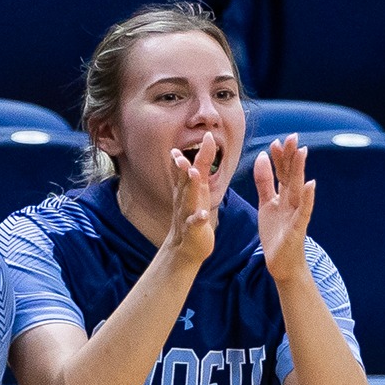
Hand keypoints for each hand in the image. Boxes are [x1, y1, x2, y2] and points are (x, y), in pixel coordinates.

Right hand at [163, 137, 219, 264]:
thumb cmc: (192, 216)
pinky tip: (201, 216)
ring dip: (190, 186)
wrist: (185, 248)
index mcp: (188, 190)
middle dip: (182, 167)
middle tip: (180, 153)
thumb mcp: (195, 191)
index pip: (187, 169)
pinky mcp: (193, 231)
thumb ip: (196, 170)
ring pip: (187, 199)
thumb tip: (195, 146)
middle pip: (183, 181)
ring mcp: (187, 214)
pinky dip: (197, 219)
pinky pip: (194, 224)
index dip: (193, 154)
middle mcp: (185, 199)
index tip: (204, 136)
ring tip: (192, 173)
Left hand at [255, 135, 316, 283]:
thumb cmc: (276, 235)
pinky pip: (304, 211)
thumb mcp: (266, 204)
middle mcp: (292, 202)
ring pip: (297, 189)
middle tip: (292, 136)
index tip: (277, 141)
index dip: (279, 158)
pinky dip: (307, 198)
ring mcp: (297, 214)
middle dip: (291, 157)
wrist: (282, 264)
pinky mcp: (298, 228)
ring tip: (302, 152)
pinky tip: (310, 184)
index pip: (281, 173)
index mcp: (283, 196)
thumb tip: (261, 157)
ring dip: (300, 170)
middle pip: (291, 176)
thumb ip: (264, 182)